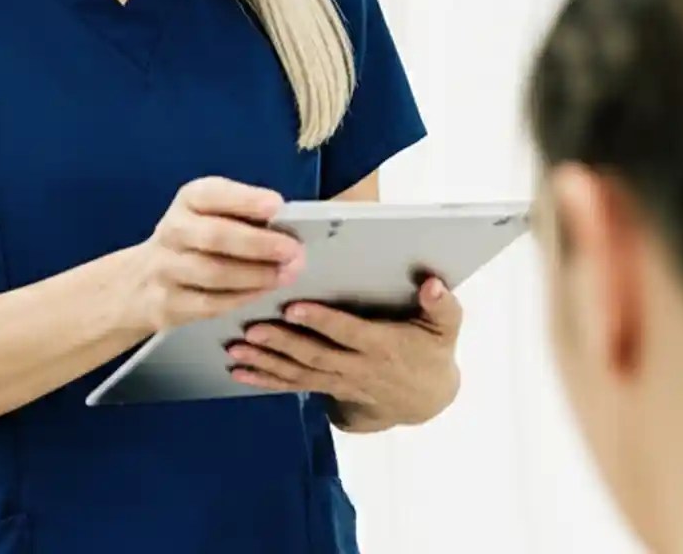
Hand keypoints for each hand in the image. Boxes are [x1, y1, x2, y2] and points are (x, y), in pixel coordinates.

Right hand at [128, 177, 305, 331]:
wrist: (144, 279)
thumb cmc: (197, 241)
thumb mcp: (212, 216)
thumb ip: (243, 216)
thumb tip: (288, 226)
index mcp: (189, 201)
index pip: (212, 194)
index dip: (245, 199)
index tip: (277, 205)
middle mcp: (173, 230)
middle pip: (215, 236)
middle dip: (258, 243)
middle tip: (293, 250)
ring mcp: (166, 269)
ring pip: (213, 273)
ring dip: (255, 275)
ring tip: (285, 275)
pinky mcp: (168, 303)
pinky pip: (208, 304)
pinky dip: (241, 298)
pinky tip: (263, 293)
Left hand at [228, 278, 462, 430]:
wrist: (426, 398)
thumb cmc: (432, 351)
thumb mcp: (446, 328)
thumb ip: (442, 305)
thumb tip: (433, 284)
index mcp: (383, 346)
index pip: (349, 333)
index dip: (323, 322)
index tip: (295, 308)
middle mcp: (358, 367)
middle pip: (315, 356)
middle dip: (282, 344)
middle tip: (251, 331)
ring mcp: (340, 382)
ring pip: (299, 374)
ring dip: (266, 363)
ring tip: (236, 351)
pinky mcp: (327, 388)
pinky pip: (294, 386)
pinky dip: (266, 380)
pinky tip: (240, 373)